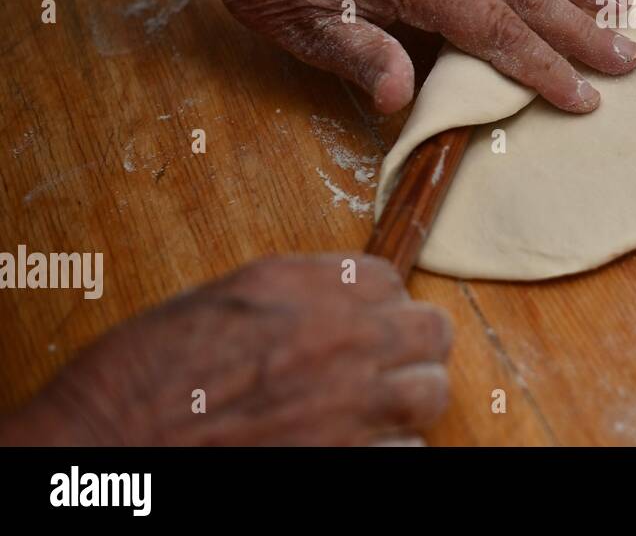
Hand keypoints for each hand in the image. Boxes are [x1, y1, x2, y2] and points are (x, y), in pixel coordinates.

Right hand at [0, 255, 451, 445]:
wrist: (102, 448)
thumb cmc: (134, 381)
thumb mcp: (210, 303)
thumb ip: (283, 296)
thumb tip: (328, 300)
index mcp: (296, 286)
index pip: (388, 279)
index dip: (380, 305)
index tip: (369, 324)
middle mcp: (334, 335)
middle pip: (429, 330)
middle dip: (413, 347)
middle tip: (391, 366)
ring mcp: (346, 401)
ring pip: (430, 392)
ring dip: (411, 401)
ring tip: (382, 414)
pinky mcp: (346, 458)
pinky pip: (407, 451)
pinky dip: (390, 452)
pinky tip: (357, 450)